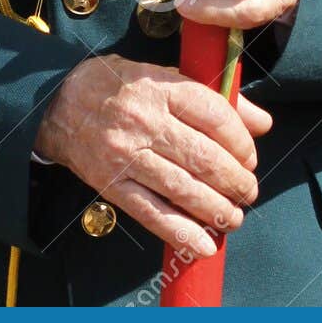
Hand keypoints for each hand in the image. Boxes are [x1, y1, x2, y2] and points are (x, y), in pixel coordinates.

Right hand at [34, 53, 270, 256]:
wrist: (59, 103)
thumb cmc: (120, 87)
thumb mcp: (165, 77)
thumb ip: (215, 99)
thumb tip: (261, 123)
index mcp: (160, 87)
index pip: (214, 116)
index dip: (241, 142)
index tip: (250, 156)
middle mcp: (145, 120)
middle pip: (203, 158)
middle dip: (235, 182)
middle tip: (247, 192)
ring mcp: (127, 155)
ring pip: (183, 189)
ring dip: (217, 210)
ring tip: (233, 217)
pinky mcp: (113, 184)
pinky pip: (152, 214)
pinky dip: (182, 233)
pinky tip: (204, 245)